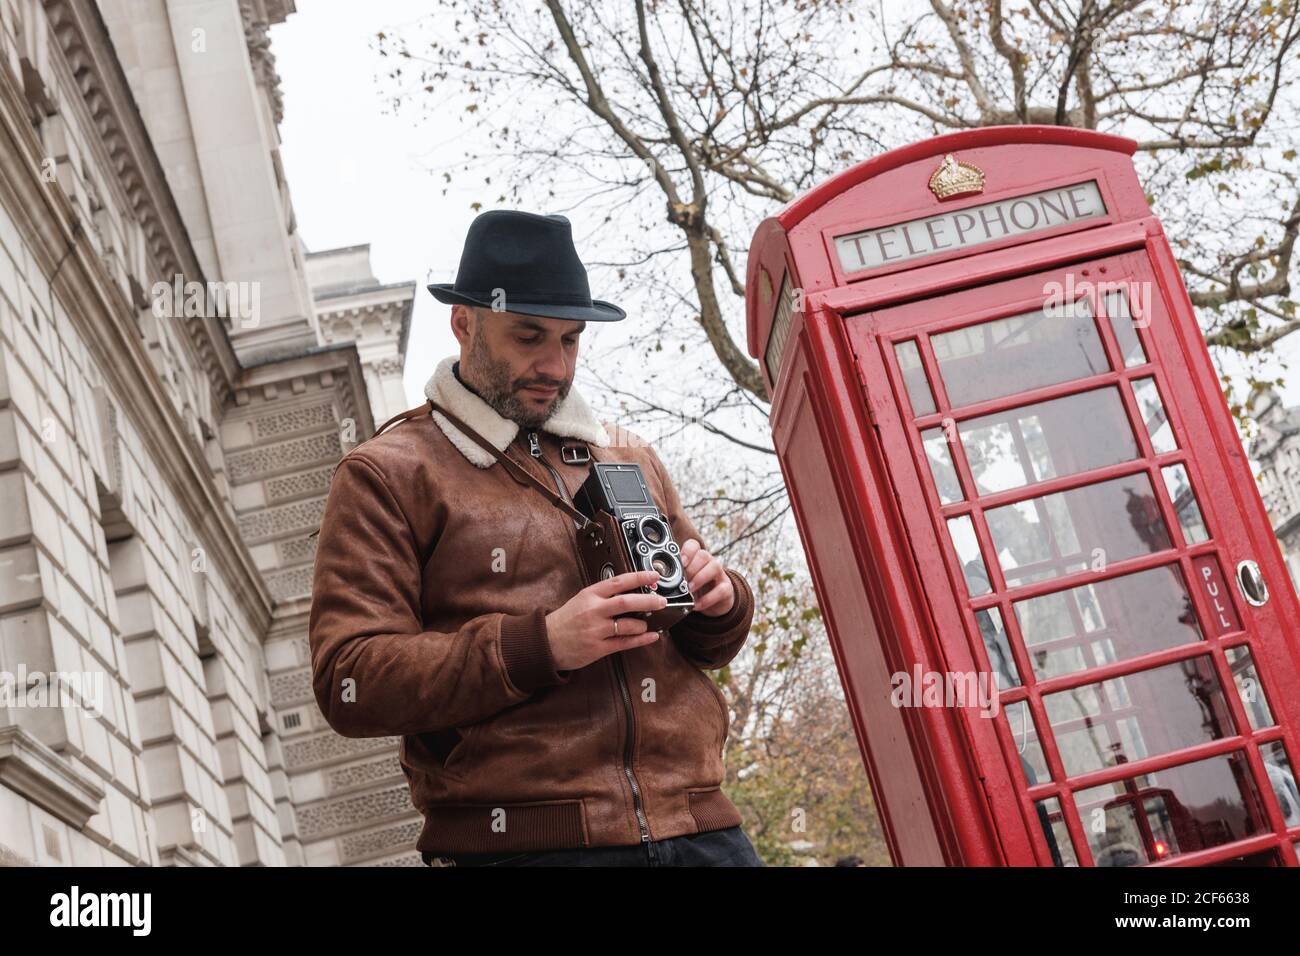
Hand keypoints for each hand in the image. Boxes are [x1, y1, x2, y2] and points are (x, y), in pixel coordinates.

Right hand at [544, 570, 665, 670]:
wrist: (546, 642)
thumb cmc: (566, 620)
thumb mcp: (582, 600)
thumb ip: (604, 596)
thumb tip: (632, 592)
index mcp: (590, 595)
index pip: (618, 582)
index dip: (639, 577)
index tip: (654, 575)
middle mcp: (593, 610)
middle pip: (626, 602)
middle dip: (648, 601)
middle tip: (661, 600)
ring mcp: (595, 630)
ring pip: (628, 625)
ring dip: (643, 624)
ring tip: (648, 623)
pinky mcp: (598, 648)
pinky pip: (624, 643)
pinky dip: (641, 639)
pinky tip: (652, 636)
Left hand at [679, 539, 734, 616]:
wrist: (715, 603)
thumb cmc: (696, 589)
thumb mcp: (685, 582)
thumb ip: (675, 578)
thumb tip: (658, 581)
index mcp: (697, 558)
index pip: (693, 545)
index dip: (687, 551)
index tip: (681, 561)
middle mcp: (709, 563)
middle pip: (704, 555)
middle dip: (692, 567)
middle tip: (683, 580)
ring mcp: (719, 575)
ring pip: (715, 566)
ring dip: (700, 578)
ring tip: (690, 589)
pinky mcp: (726, 588)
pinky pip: (721, 589)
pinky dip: (708, 598)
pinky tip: (697, 604)